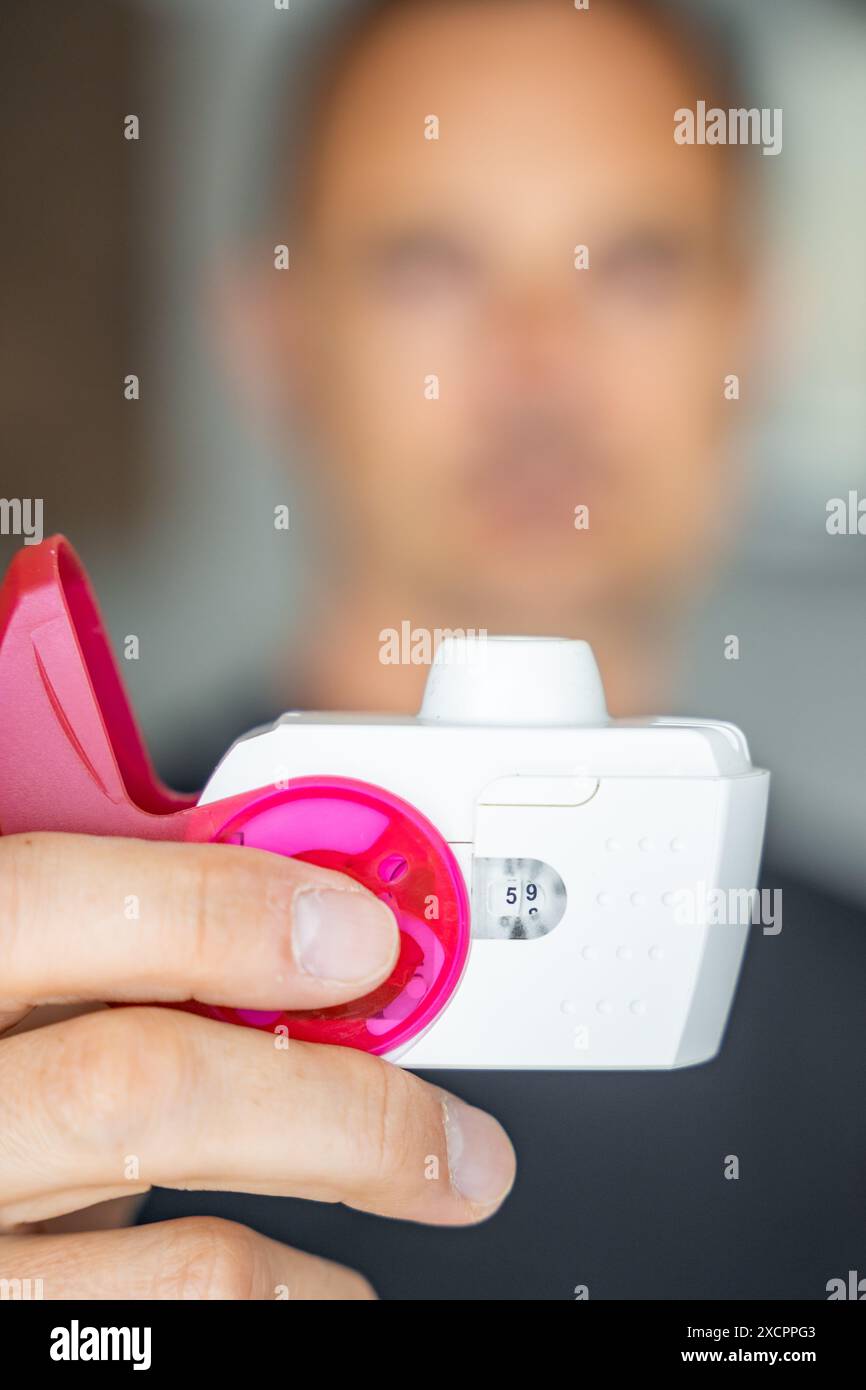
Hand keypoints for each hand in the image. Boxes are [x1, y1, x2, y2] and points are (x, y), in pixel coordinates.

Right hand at [0, 832, 514, 1298]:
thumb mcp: (20, 942)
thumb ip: (110, 909)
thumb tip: (290, 891)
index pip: (43, 908)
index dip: (215, 910)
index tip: (359, 933)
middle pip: (134, 1092)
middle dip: (331, 1101)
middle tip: (451, 1123)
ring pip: (164, 1255)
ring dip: (326, 1220)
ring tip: (432, 1186)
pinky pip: (140, 1337)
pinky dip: (263, 1299)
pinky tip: (316, 1284)